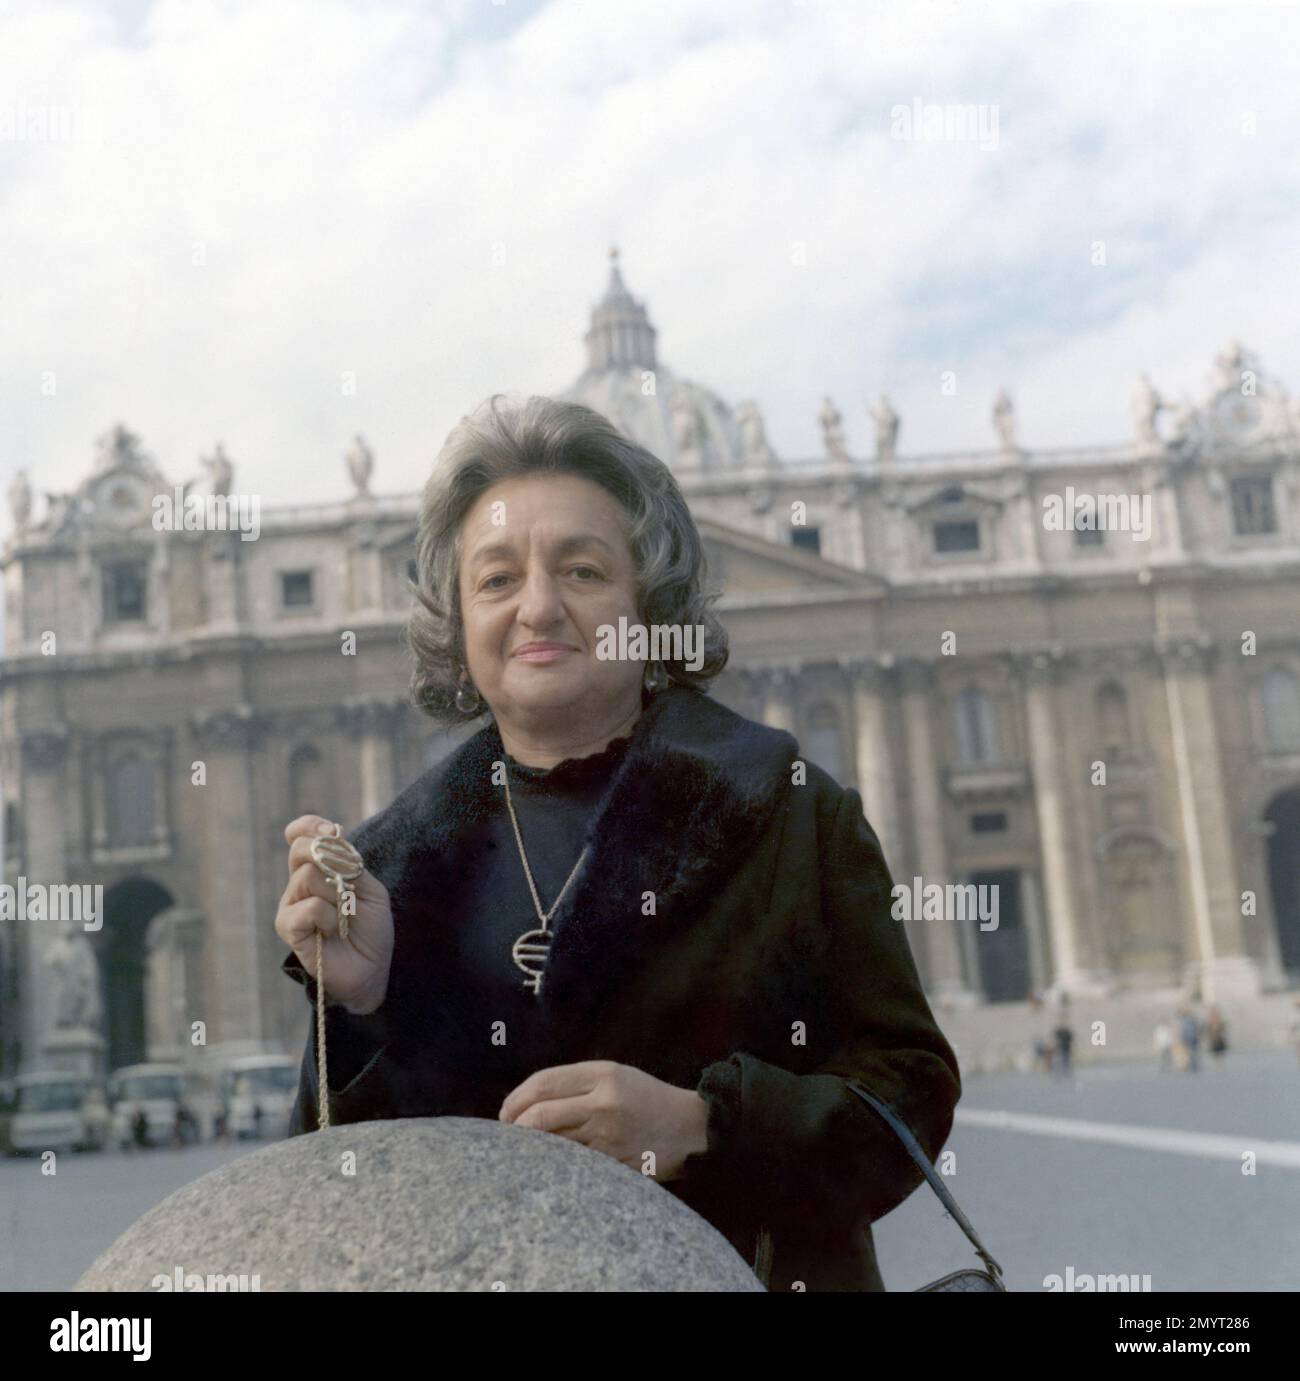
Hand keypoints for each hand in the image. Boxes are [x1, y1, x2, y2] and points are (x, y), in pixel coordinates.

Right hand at [274, 814, 394, 1014]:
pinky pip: (307, 907)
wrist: (371, 968)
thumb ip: (350, 865)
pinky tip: (332, 930)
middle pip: (300, 849)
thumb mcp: (369, 889)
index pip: (299, 834)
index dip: (309, 826)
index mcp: (318, 869)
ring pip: (307, 876)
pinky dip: (327, 916)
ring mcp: (290, 904)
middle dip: (327, 857)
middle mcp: (299, 884)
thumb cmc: (370, 928)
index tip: (329, 831)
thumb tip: (331, 841)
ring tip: (343, 916)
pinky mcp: (288, 927)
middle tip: (346, 883)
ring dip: (336, 894)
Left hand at [498, 1060, 709, 1181]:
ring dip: (531, 1149)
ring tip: (523, 1150)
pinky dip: (555, 1165)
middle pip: (540, 1115)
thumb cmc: (646, 1097)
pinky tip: (549, 1166)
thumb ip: (575, 1083)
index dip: (516, 1098)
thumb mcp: (615, 1074)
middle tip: (508, 1133)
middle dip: (514, 1126)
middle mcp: (604, 1102)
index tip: (505, 1110)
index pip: (543, 1083)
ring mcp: (608, 1136)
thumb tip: (528, 1102)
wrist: (690, 1127)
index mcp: (602, 1074)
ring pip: (552, 1143)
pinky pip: (572, 1165)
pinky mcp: (614, 1164)